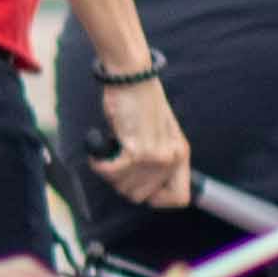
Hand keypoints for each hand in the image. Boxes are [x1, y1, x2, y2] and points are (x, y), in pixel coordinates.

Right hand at [91, 74, 192, 208]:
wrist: (132, 77)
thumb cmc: (138, 101)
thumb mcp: (155, 133)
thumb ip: (153, 157)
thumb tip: (135, 181)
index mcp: (180, 153)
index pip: (180, 198)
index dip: (157, 199)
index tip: (138, 185)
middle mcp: (171, 158)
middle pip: (142, 197)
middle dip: (122, 183)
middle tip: (115, 164)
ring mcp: (156, 156)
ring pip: (124, 187)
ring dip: (109, 172)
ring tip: (107, 154)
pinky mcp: (136, 149)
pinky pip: (110, 172)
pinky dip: (98, 164)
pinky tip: (98, 151)